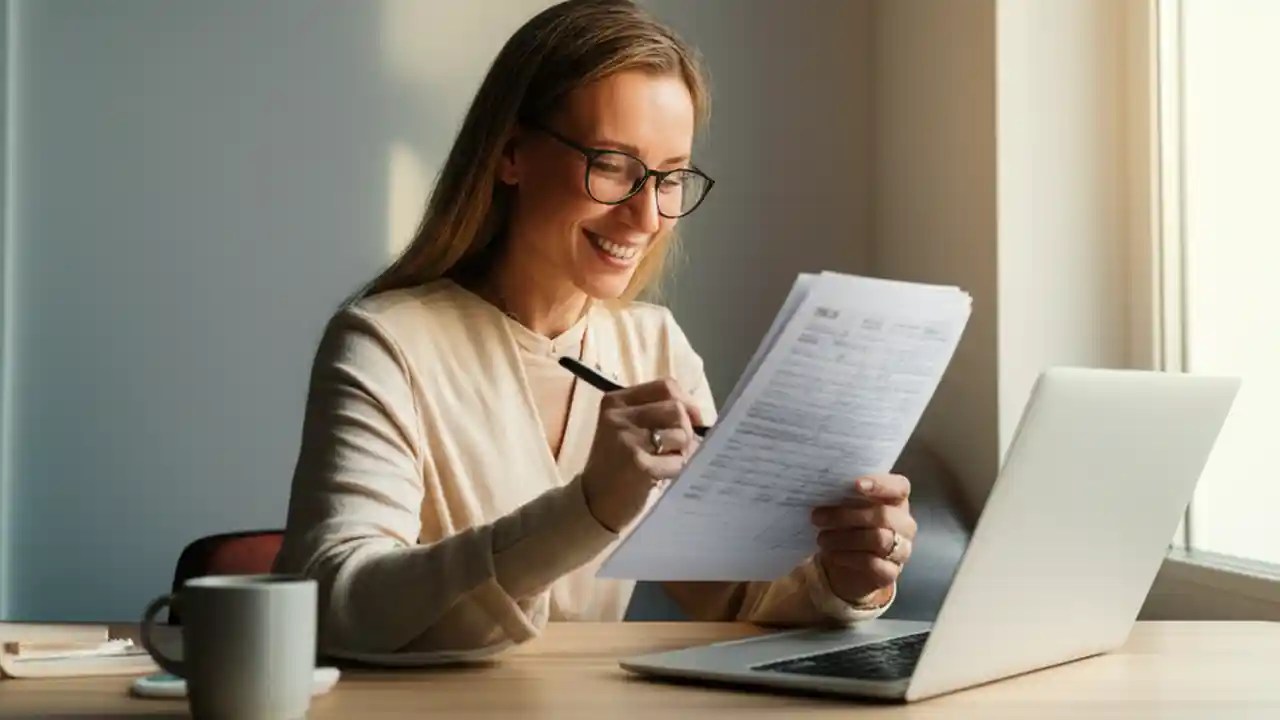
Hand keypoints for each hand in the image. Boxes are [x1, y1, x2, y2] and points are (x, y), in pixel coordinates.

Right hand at [580, 378, 702, 531]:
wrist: (594, 502)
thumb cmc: (617, 465)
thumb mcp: (627, 429)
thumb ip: (656, 414)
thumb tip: (699, 416)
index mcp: (616, 401)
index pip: (665, 386)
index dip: (687, 402)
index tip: (693, 420)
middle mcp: (618, 416)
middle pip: (676, 408)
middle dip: (687, 430)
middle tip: (677, 449)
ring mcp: (626, 439)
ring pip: (680, 433)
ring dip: (683, 451)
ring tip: (666, 462)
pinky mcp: (638, 463)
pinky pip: (677, 460)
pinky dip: (677, 470)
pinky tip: (662, 477)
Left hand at [811, 473, 916, 607]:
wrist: (846, 566)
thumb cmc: (848, 527)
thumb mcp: (846, 507)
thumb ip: (844, 495)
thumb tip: (824, 487)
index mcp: (896, 500)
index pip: (899, 487)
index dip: (881, 484)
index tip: (856, 484)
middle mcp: (905, 524)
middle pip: (884, 515)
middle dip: (846, 516)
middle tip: (817, 517)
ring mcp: (902, 550)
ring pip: (879, 539)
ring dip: (844, 538)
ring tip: (822, 538)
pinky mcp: (891, 572)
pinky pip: (873, 564)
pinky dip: (848, 557)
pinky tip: (832, 554)